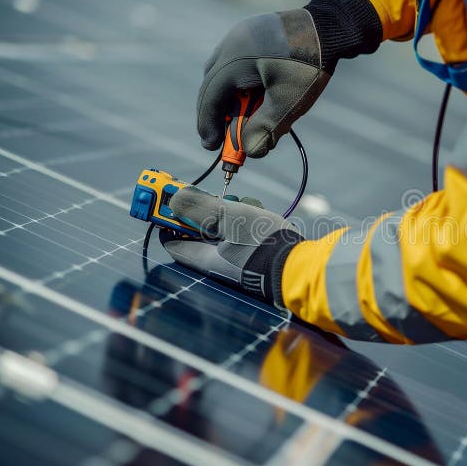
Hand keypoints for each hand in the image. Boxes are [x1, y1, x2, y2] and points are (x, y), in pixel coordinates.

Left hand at [160, 187, 302, 307]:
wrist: (301, 267)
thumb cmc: (263, 244)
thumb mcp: (230, 217)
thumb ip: (200, 206)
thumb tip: (174, 199)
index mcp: (205, 259)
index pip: (172, 242)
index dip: (166, 221)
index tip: (166, 204)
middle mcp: (218, 265)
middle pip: (199, 234)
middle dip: (204, 212)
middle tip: (212, 198)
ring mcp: (238, 263)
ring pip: (223, 232)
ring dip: (229, 214)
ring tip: (243, 204)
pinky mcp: (255, 259)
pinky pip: (242, 237)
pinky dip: (246, 223)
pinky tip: (258, 213)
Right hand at [197, 0, 381, 156]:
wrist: (329, 26)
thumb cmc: (308, 65)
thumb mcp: (288, 102)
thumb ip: (265, 128)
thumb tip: (250, 152)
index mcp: (233, 62)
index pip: (209, 99)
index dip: (208, 125)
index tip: (212, 146)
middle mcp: (230, 45)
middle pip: (212, 86)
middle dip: (217, 114)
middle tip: (227, 137)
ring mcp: (239, 35)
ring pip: (221, 73)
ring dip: (228, 98)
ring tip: (244, 117)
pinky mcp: (250, 32)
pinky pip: (234, 61)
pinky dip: (238, 82)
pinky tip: (255, 94)